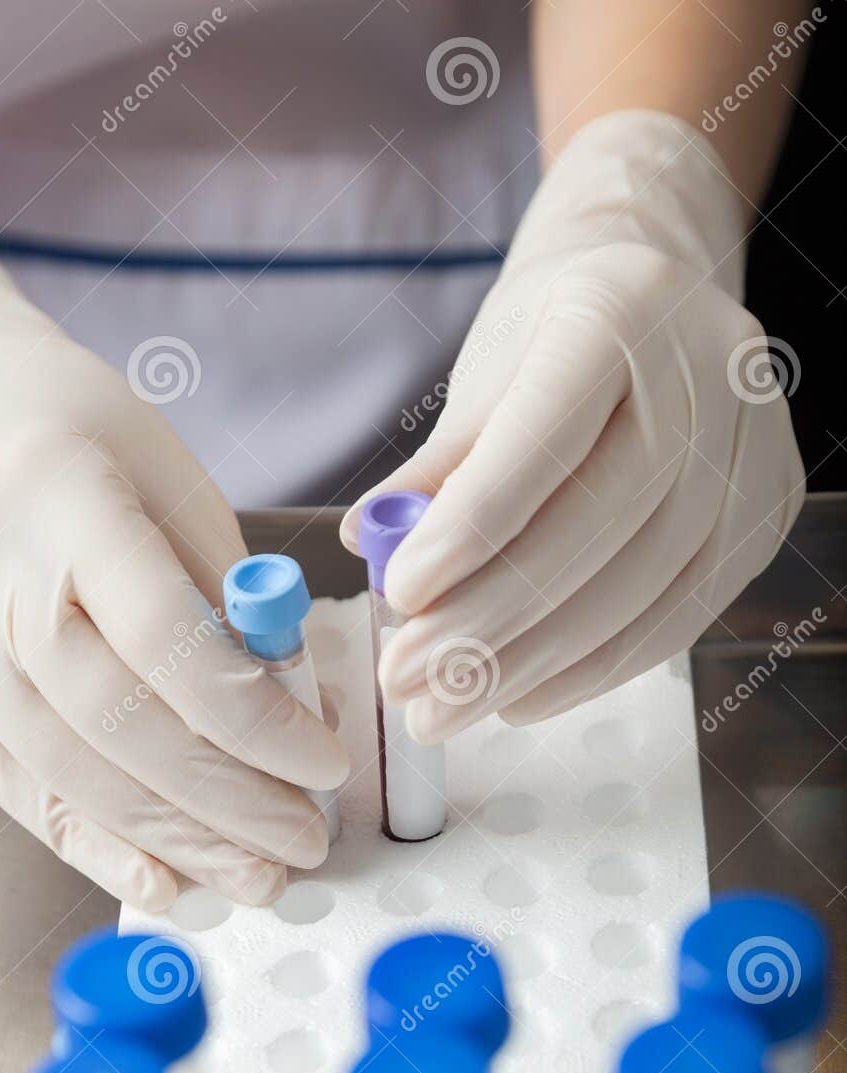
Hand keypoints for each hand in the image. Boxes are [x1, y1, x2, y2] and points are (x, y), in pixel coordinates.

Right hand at [0, 222, 346, 909]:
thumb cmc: (80, 440)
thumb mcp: (173, 484)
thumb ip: (227, 601)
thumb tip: (296, 718)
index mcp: (59, 499)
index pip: (162, 637)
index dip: (250, 717)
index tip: (322, 763)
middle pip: (111, 720)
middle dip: (222, 800)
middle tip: (303, 842)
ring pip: (61, 773)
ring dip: (170, 841)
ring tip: (254, 876)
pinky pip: (19, 790)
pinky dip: (95, 844)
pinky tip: (163, 881)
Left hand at [342, 113, 804, 739]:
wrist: (660, 300)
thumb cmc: (554, 336)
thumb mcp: (488, 374)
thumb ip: (438, 464)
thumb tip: (369, 541)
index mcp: (621, 313)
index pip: (545, 440)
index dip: (471, 527)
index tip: (402, 594)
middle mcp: (707, 376)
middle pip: (595, 529)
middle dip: (488, 622)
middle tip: (406, 680)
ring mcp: (752, 449)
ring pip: (638, 590)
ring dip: (529, 666)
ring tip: (446, 706)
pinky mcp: (768, 513)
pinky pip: (677, 618)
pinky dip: (590, 672)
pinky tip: (519, 697)